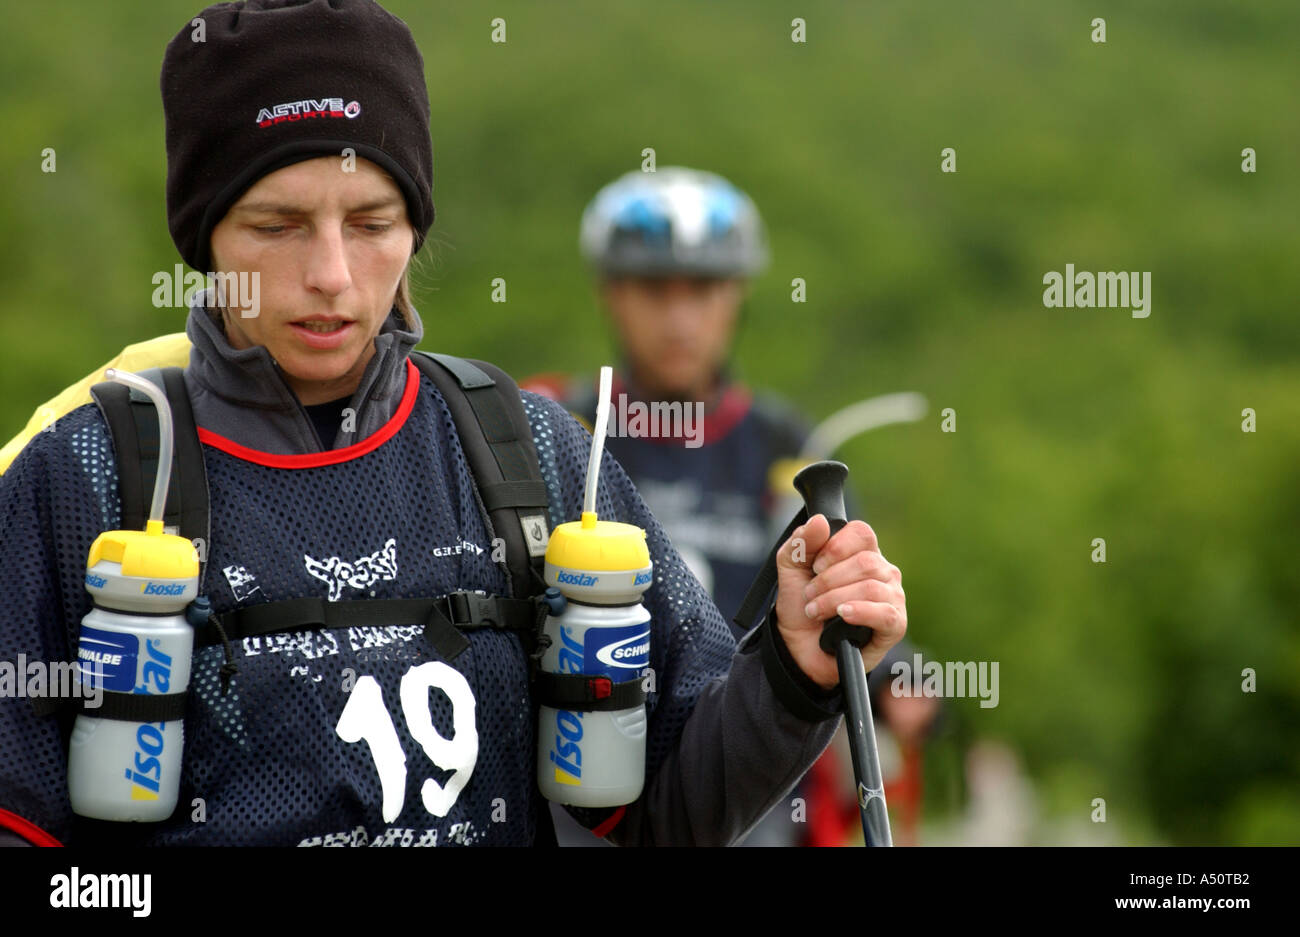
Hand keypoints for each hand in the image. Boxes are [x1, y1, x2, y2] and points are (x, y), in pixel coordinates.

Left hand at [773, 514, 906, 690]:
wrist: (798, 647)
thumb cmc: (801, 606)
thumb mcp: (790, 569)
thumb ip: (800, 542)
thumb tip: (820, 521)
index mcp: (862, 553)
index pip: (862, 533)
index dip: (835, 547)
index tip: (815, 565)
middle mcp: (883, 572)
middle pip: (865, 562)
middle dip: (828, 580)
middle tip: (810, 595)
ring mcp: (892, 598)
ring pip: (871, 587)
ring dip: (834, 599)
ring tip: (816, 611)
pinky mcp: (894, 626)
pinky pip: (885, 613)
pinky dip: (861, 612)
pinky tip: (843, 614)